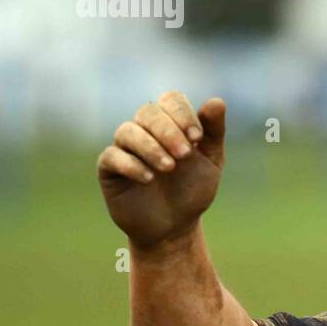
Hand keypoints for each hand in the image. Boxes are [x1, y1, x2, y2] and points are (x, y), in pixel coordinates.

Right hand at [97, 93, 226, 248]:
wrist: (175, 226)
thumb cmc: (193, 189)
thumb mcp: (211, 161)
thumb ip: (213, 132)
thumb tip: (217, 101)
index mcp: (171, 122)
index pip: (171, 99)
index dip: (183, 114)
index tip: (197, 138)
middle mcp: (145, 130)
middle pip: (147, 112)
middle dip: (168, 131)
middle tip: (185, 155)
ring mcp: (124, 148)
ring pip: (127, 131)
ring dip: (150, 147)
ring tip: (170, 168)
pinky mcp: (109, 169)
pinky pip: (112, 156)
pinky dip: (131, 164)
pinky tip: (149, 178)